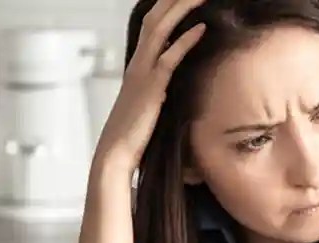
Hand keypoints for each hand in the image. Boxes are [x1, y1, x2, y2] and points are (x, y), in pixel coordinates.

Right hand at [94, 0, 205, 173]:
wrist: (116, 152)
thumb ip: (158, 85)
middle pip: (155, 17)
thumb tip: (173, 80)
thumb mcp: (148, 102)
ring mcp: (142, 73)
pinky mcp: (151, 87)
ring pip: (160, 29)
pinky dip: (185, 41)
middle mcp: (138, 62)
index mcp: (137, 64)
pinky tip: (202, 28)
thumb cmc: (133, 132)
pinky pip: (169, 57)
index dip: (168, 6)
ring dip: (181, 8)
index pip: (152, 23)